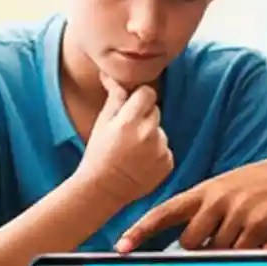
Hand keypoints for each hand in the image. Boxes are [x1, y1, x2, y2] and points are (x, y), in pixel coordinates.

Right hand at [78, 74, 173, 204]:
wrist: (104, 190)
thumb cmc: (99, 154)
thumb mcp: (102, 123)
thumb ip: (114, 97)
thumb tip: (112, 76)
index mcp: (129, 121)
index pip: (148, 93)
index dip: (139, 99)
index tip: (131, 108)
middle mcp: (148, 133)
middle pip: (155, 111)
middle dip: (143, 117)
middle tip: (127, 134)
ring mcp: (160, 149)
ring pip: (160, 131)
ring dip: (151, 136)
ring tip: (133, 151)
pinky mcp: (168, 163)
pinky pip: (165, 149)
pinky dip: (156, 153)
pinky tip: (141, 162)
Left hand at [115, 154, 266, 253]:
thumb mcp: (234, 189)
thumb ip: (211, 210)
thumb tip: (193, 243)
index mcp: (208, 189)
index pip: (165, 211)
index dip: (142, 229)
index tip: (121, 245)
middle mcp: (216, 198)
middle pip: (189, 241)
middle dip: (199, 250)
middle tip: (222, 242)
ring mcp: (236, 211)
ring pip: (214, 250)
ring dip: (227, 252)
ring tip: (249, 235)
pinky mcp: (256, 225)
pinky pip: (240, 253)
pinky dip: (248, 254)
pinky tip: (262, 240)